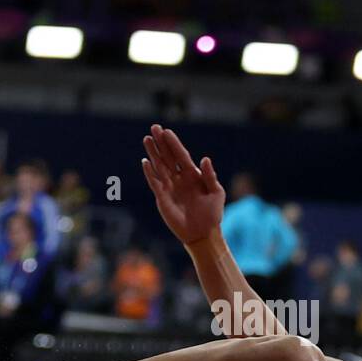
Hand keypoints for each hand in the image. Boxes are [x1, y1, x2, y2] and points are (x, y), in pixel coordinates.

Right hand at [141, 124, 225, 245]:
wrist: (203, 233)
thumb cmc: (212, 213)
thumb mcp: (216, 193)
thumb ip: (210, 176)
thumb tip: (205, 159)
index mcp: (192, 175)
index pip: (181, 156)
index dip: (174, 144)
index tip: (166, 131)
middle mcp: (179, 178)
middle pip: (168, 157)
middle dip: (161, 143)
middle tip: (154, 128)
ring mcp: (170, 187)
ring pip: (159, 166)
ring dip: (153, 153)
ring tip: (147, 139)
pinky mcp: (162, 197)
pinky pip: (155, 182)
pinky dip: (150, 172)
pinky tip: (145, 161)